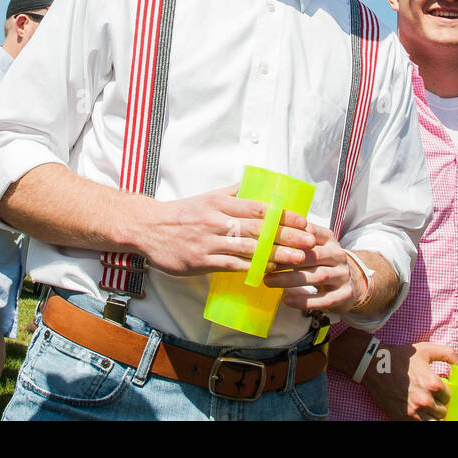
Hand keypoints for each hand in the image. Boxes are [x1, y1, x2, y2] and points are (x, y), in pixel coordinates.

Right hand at [137, 184, 315, 276]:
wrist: (148, 228)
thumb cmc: (180, 213)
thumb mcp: (207, 198)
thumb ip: (232, 193)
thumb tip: (255, 184)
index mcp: (220, 204)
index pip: (257, 208)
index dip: (282, 215)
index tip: (303, 221)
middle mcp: (216, 221)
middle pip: (258, 229)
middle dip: (287, 236)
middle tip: (309, 241)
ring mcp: (209, 242)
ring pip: (248, 249)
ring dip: (276, 255)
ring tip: (297, 260)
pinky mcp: (201, 261)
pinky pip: (232, 266)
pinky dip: (252, 269)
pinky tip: (269, 272)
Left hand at [262, 223, 355, 311]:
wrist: (352, 284)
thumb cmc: (324, 263)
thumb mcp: (315, 247)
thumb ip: (297, 241)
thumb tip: (267, 237)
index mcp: (329, 240)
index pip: (311, 234)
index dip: (290, 238)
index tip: (269, 242)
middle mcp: (338, 256)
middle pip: (313, 256)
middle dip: (288, 261)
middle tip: (265, 265)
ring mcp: (343, 276)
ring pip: (317, 276)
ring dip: (291, 279)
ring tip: (269, 281)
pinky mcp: (344, 295)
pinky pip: (323, 299)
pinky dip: (304, 300)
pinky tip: (287, 300)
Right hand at [365, 341, 457, 420]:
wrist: (374, 365)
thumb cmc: (401, 357)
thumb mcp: (426, 349)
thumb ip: (448, 354)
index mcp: (433, 383)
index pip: (448, 396)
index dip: (443, 393)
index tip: (436, 390)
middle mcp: (425, 399)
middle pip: (442, 411)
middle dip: (437, 405)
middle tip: (429, 399)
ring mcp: (414, 411)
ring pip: (434, 421)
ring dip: (431, 416)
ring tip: (424, 408)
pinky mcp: (403, 417)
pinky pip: (420, 425)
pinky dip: (421, 420)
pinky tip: (418, 414)